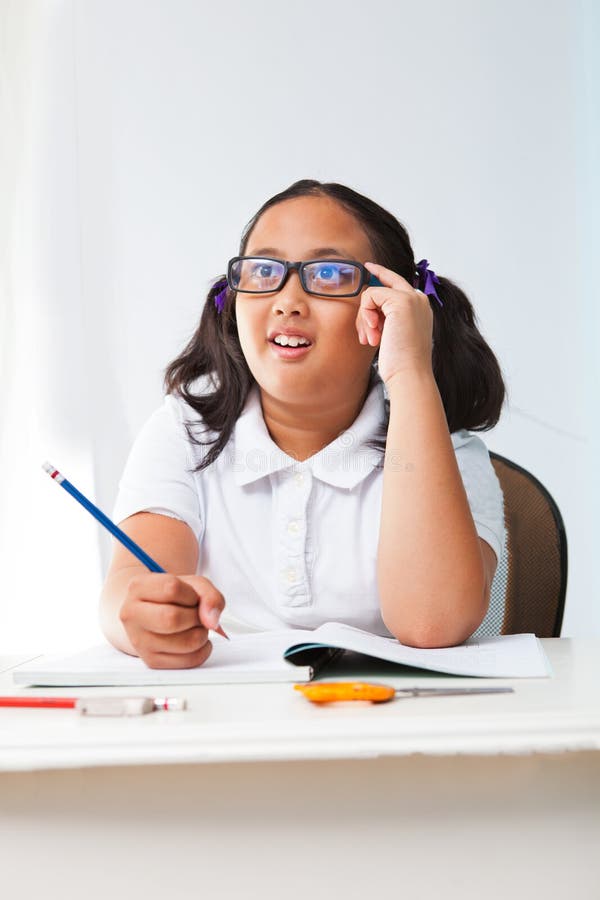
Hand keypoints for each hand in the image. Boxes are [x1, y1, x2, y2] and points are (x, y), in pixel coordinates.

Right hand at [119, 573, 225, 668]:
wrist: (153, 615)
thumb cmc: (173, 598)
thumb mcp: (193, 585)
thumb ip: (209, 595)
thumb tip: (212, 620)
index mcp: (138, 587)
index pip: (171, 588)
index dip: (191, 594)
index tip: (192, 597)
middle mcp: (131, 614)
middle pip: (173, 619)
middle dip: (196, 617)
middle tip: (197, 615)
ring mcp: (139, 640)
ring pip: (186, 642)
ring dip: (202, 634)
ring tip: (195, 627)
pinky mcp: (151, 661)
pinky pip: (189, 660)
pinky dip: (203, 650)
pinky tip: (195, 639)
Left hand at [356, 261, 433, 384]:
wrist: (410, 375)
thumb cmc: (401, 363)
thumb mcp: (394, 336)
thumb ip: (387, 319)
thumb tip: (370, 311)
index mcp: (420, 308)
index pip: (397, 283)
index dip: (382, 273)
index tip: (368, 267)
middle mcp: (419, 299)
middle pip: (385, 283)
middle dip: (367, 307)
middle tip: (365, 334)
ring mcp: (411, 298)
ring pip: (373, 294)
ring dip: (365, 319)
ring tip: (372, 340)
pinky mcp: (401, 301)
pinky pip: (370, 296)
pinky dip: (365, 316)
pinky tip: (374, 335)